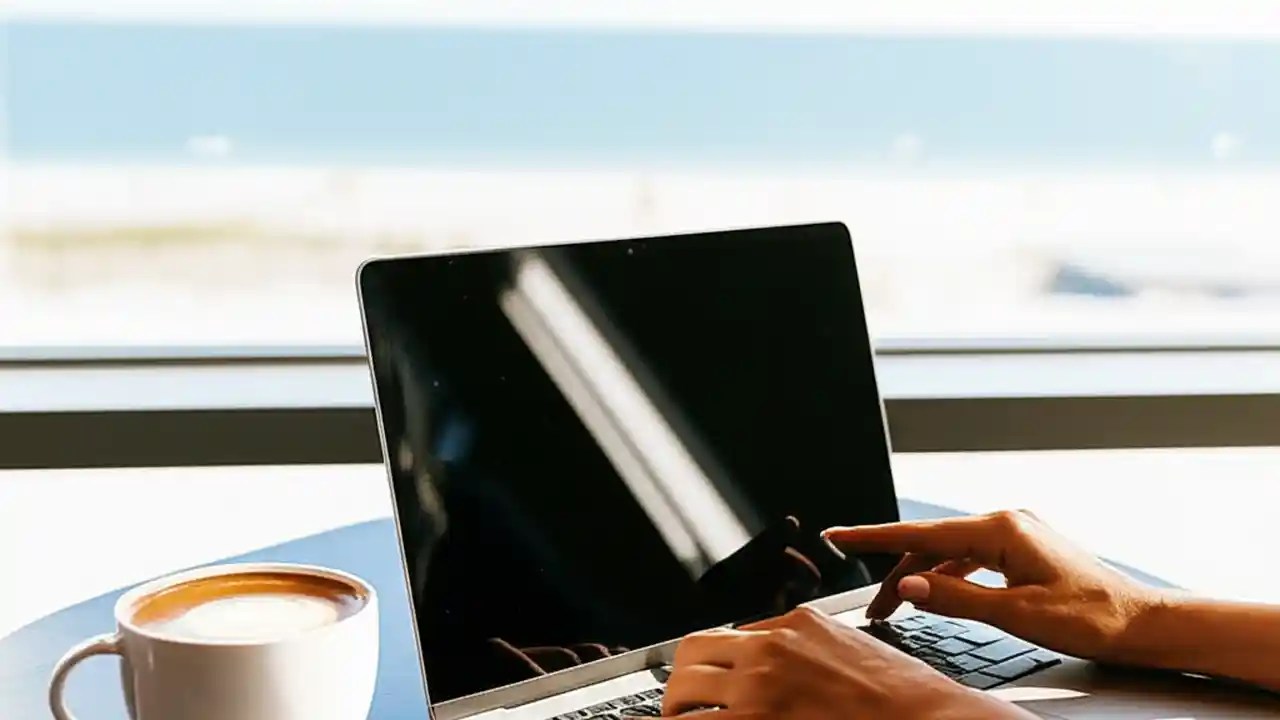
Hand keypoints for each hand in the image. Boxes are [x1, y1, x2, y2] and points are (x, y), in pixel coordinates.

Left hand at [664, 607, 1033, 718]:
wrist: (929, 719)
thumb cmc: (902, 697)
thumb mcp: (849, 650)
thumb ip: (806, 652)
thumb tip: (773, 665)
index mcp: (794, 624)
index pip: (727, 637)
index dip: (715, 668)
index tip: (708, 685)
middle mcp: (769, 649)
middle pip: (691, 656)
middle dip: (683, 686)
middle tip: (684, 710)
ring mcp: (760, 689)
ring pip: (682, 694)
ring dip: (678, 713)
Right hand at [824, 510, 1163, 662]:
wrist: (1142, 623)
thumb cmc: (1091, 618)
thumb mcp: (1016, 614)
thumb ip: (955, 598)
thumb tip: (908, 585)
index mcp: (1001, 529)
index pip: (921, 532)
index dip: (874, 537)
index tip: (837, 535)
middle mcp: (1006, 522)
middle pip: (932, 545)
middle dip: (897, 574)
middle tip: (873, 609)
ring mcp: (1016, 534)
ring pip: (950, 553)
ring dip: (921, 578)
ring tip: (897, 609)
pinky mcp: (1023, 550)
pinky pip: (971, 558)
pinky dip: (947, 576)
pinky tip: (936, 594)